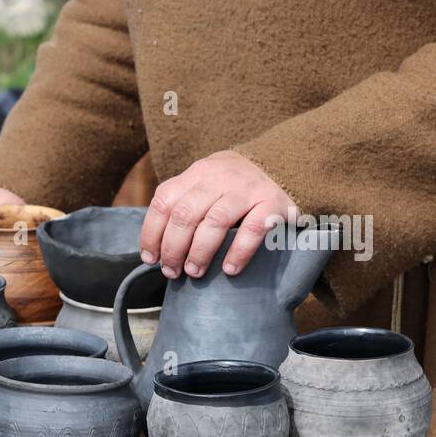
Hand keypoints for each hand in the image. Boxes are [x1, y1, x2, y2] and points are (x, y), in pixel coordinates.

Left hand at [139, 150, 293, 278]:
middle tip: (172, 271)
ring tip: (194, 272)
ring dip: (199, 252)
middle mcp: (219, 177)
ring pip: (215, 222)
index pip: (164, 201)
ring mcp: (247, 188)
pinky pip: (253, 229)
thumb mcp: (205, 186)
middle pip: (185, 214)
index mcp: (197, 174)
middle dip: (173, 248)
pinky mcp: (273, 202)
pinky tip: (229, 269)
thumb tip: (155, 250)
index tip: (150, 259)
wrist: (285, 164)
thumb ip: (182, 206)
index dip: (151, 233)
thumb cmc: (234, 188)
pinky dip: (238, 252)